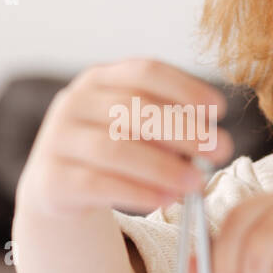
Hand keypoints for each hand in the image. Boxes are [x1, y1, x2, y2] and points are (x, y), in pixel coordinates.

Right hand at [17, 58, 234, 219]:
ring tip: (196, 184)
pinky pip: (98, 185)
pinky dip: (137, 193)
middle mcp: (75, 102)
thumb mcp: (135, 129)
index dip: (186, 88)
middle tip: (220, 151)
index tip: (220, 110)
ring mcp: (58, 139)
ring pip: (116, 149)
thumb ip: (168, 127)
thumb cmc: (110, 152)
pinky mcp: (51, 178)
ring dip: (163, 167)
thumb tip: (213, 140)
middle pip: (134, 110)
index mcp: (100, 78)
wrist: (57, 187)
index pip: (146, 71)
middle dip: (184, 132)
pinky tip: (165, 200)